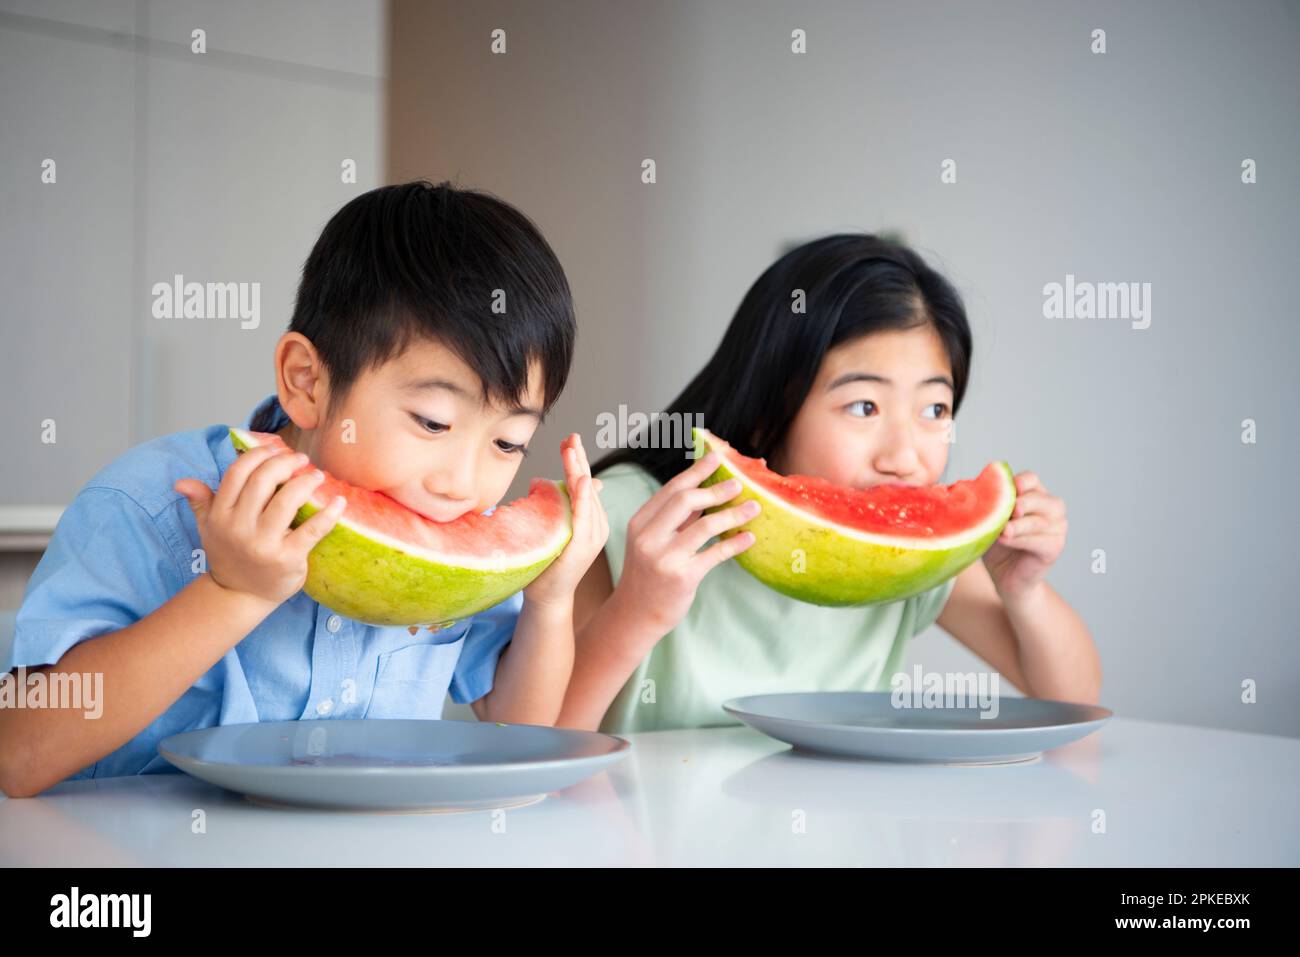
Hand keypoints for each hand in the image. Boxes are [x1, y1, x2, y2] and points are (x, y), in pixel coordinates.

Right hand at [174, 443, 345, 606]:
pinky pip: (312, 530)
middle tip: (302, 459)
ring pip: (287, 501)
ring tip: (317, 476)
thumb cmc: (230, 555)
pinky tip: (339, 502)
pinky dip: (329, 514)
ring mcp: (263, 544)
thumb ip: (201, 502)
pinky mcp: (287, 559)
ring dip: (306, 482)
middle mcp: (239, 528)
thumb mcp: (209, 528)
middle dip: (285, 464)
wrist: (240, 595)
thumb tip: (182, 482)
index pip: (238, 473)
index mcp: (220, 515)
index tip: (277, 450)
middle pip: (263, 481)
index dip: (258, 455)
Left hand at [523, 433, 609, 609]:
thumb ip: (564, 504)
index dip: (578, 460)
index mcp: (591, 519)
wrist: (548, 597)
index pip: (584, 483)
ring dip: (579, 472)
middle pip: (587, 485)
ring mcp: (592, 536)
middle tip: (570, 438)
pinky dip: (582, 499)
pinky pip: (584, 518)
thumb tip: (574, 479)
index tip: (570, 440)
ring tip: (572, 451)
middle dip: (578, 460)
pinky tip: (581, 482)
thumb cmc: (549, 563)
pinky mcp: (582, 547)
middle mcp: (597, 525)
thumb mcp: (558, 527)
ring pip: (586, 497)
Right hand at [614, 449, 758, 635]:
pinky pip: (715, 554)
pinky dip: (735, 543)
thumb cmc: (648, 575)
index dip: (697, 470)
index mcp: (640, 522)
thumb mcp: (652, 542)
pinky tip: (749, 538)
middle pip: (686, 500)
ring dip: (733, 513)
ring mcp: (664, 557)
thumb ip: (676, 519)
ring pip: (705, 526)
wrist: (636, 615)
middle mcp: (649, 537)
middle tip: (739, 484)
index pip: (672, 489)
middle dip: (717, 489)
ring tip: (754, 508)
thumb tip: (708, 492)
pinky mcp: (682, 577)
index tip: (718, 457)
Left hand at [981, 471, 1066, 602]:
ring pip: (1037, 521)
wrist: (1005, 578)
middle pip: (1038, 498)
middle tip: (1006, 511)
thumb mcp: (989, 521)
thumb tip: (962, 488)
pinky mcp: (1055, 547)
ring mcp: (1057, 527)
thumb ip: (984, 504)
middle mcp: (1051, 508)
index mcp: (1035, 495)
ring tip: (1002, 530)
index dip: (1019, 482)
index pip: (1031, 479)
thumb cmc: (996, 545)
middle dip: (1020, 503)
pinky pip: (1039, 540)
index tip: (1004, 489)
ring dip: (1017, 525)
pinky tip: (1005, 539)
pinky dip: (1020, 539)